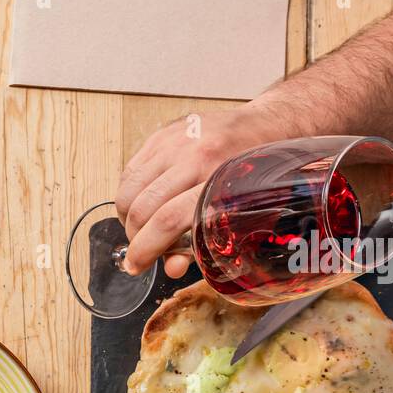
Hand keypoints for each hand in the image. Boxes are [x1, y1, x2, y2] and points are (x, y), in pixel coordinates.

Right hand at [115, 104, 285, 277]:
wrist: (265, 124)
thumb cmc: (256, 175)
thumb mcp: (240, 214)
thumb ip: (204, 242)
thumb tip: (172, 268)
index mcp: (220, 181)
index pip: (168, 220)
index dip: (145, 250)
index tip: (136, 266)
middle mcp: (195, 157)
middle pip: (143, 208)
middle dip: (134, 237)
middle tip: (141, 249)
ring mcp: (175, 142)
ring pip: (128, 190)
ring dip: (127, 217)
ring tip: (140, 228)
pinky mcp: (162, 135)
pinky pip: (129, 172)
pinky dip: (130, 195)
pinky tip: (142, 204)